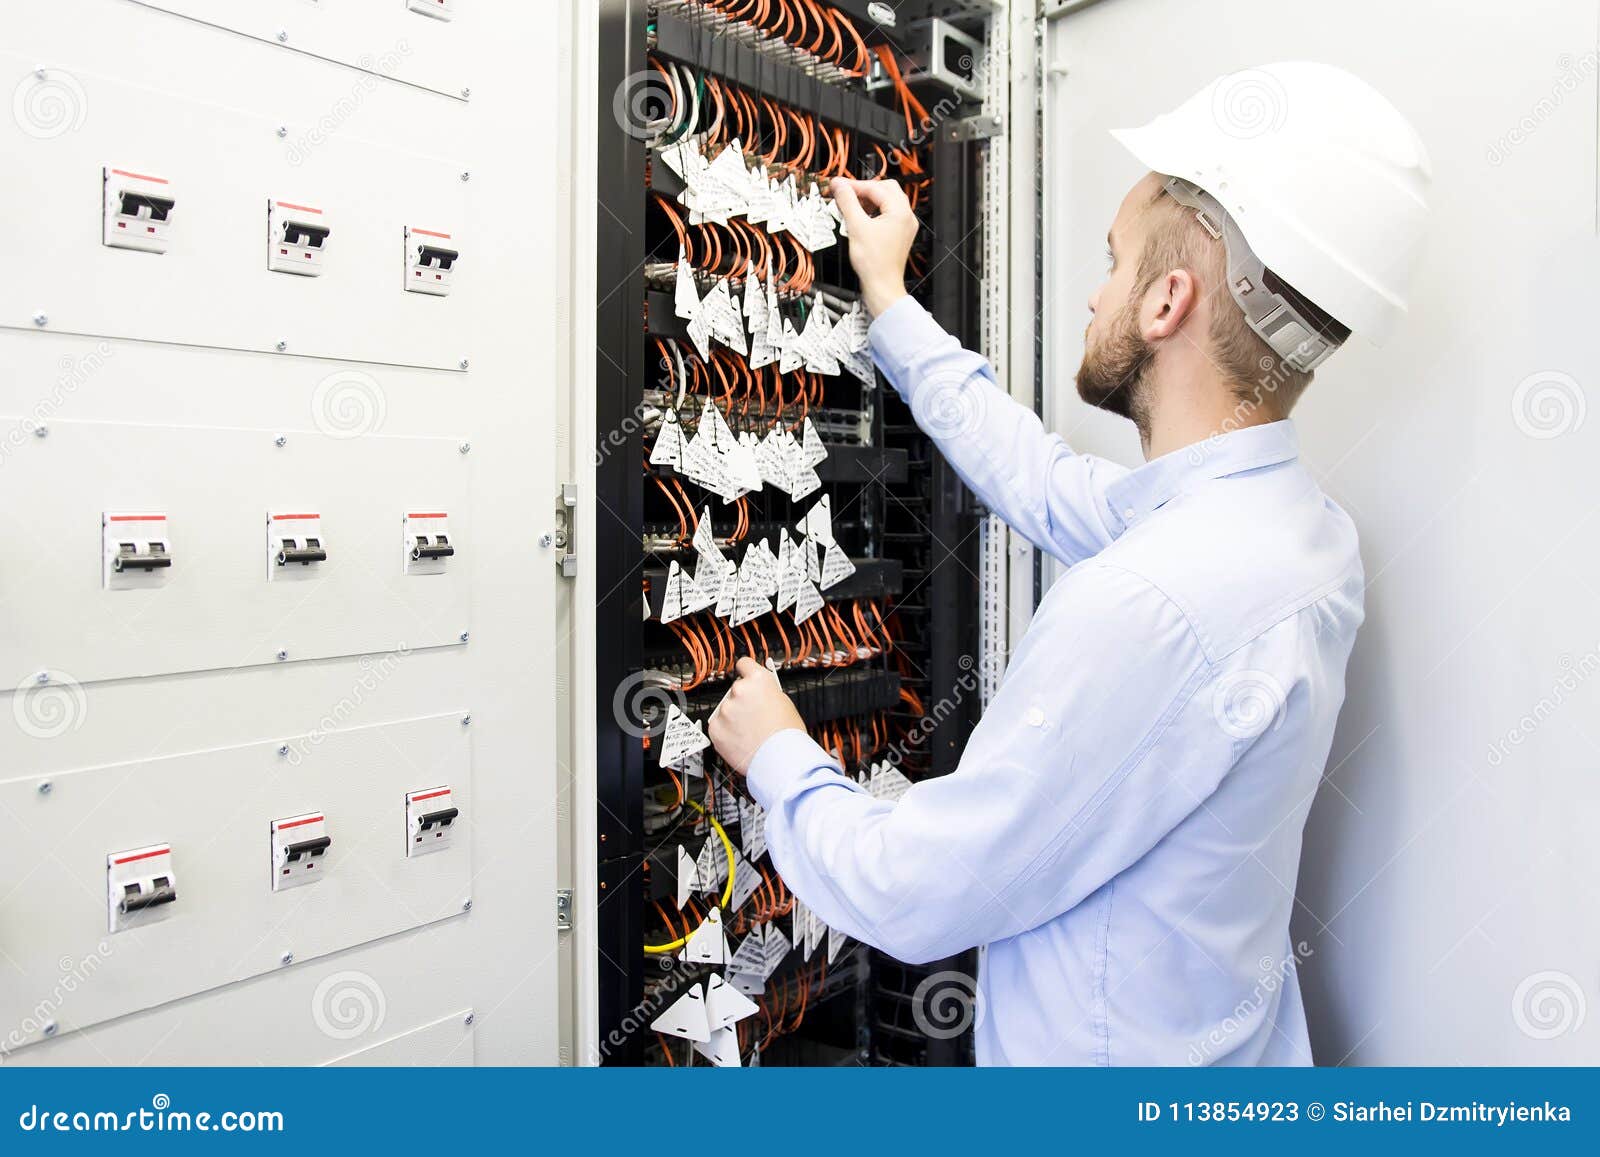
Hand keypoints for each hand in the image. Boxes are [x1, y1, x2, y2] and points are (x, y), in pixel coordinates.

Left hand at [708, 657, 806, 775]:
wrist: (781, 760)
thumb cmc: (788, 735)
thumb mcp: (784, 702)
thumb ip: (767, 693)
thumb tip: (760, 693)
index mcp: (759, 680)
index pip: (744, 664)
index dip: (745, 672)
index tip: (745, 677)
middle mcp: (739, 690)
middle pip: (735, 690)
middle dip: (742, 701)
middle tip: (754, 716)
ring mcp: (725, 710)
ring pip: (726, 709)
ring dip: (734, 717)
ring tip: (750, 732)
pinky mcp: (716, 728)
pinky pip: (718, 726)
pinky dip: (726, 732)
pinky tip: (741, 739)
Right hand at [831, 178, 917, 317]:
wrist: (882, 286)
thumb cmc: (874, 263)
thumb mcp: (856, 227)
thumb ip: (847, 202)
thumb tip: (839, 186)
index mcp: (900, 212)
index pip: (875, 188)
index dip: (854, 185)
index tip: (839, 186)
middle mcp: (906, 216)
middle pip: (886, 189)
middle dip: (865, 189)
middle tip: (847, 193)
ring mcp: (905, 226)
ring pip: (888, 201)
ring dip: (870, 200)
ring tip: (853, 206)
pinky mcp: (899, 234)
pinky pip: (888, 214)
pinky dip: (875, 211)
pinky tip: (862, 217)